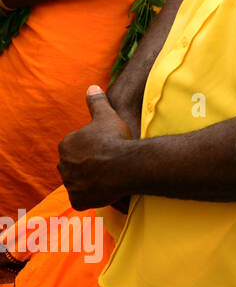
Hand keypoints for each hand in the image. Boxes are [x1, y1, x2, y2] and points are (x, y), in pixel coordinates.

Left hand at [57, 85, 133, 209]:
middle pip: (76, 166)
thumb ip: (96, 102)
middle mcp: (63, 165)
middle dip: (88, 166)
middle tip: (108, 165)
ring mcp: (70, 184)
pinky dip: (93, 197)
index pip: (76, 149)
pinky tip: (106, 191)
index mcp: (66, 145)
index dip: (92, 150)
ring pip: (79, 183)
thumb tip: (92, 86)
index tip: (106, 150)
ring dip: (91, 181)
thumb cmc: (114, 139)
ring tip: (110, 178)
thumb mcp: (107, 115)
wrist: (123, 165)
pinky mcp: (78, 200)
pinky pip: (83, 199)